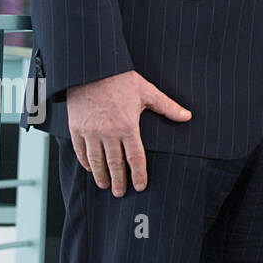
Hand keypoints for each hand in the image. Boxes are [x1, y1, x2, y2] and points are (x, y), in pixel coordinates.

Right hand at [66, 70, 191, 196]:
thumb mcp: (148, 92)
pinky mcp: (76, 128)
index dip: (138, 174)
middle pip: (114, 164)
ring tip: (105, 185)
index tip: (140, 186)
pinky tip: (90, 169)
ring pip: (96, 161)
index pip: (135, 158)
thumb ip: (167, 107)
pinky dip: (85, 162)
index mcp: (127, 126)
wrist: (93, 69)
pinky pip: (80, 151)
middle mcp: (107, 133)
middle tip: (120, 193)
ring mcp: (90, 132)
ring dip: (101, 176)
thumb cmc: (121, 79)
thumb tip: (187, 116)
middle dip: (118, 181)